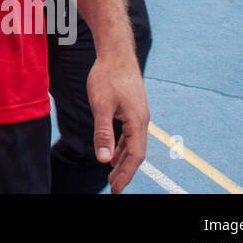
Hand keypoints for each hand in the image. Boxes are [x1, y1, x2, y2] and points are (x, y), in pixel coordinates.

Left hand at [86, 51, 148, 192]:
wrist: (116, 53)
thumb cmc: (107, 76)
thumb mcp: (101, 105)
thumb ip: (103, 133)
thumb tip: (103, 160)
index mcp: (137, 122)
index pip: (135, 156)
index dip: (126, 174)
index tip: (116, 189)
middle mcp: (142, 120)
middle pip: (136, 153)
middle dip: (125, 172)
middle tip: (113, 188)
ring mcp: (138, 114)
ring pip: (133, 144)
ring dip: (122, 160)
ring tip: (112, 175)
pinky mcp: (132, 109)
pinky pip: (129, 134)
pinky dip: (122, 146)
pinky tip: (113, 153)